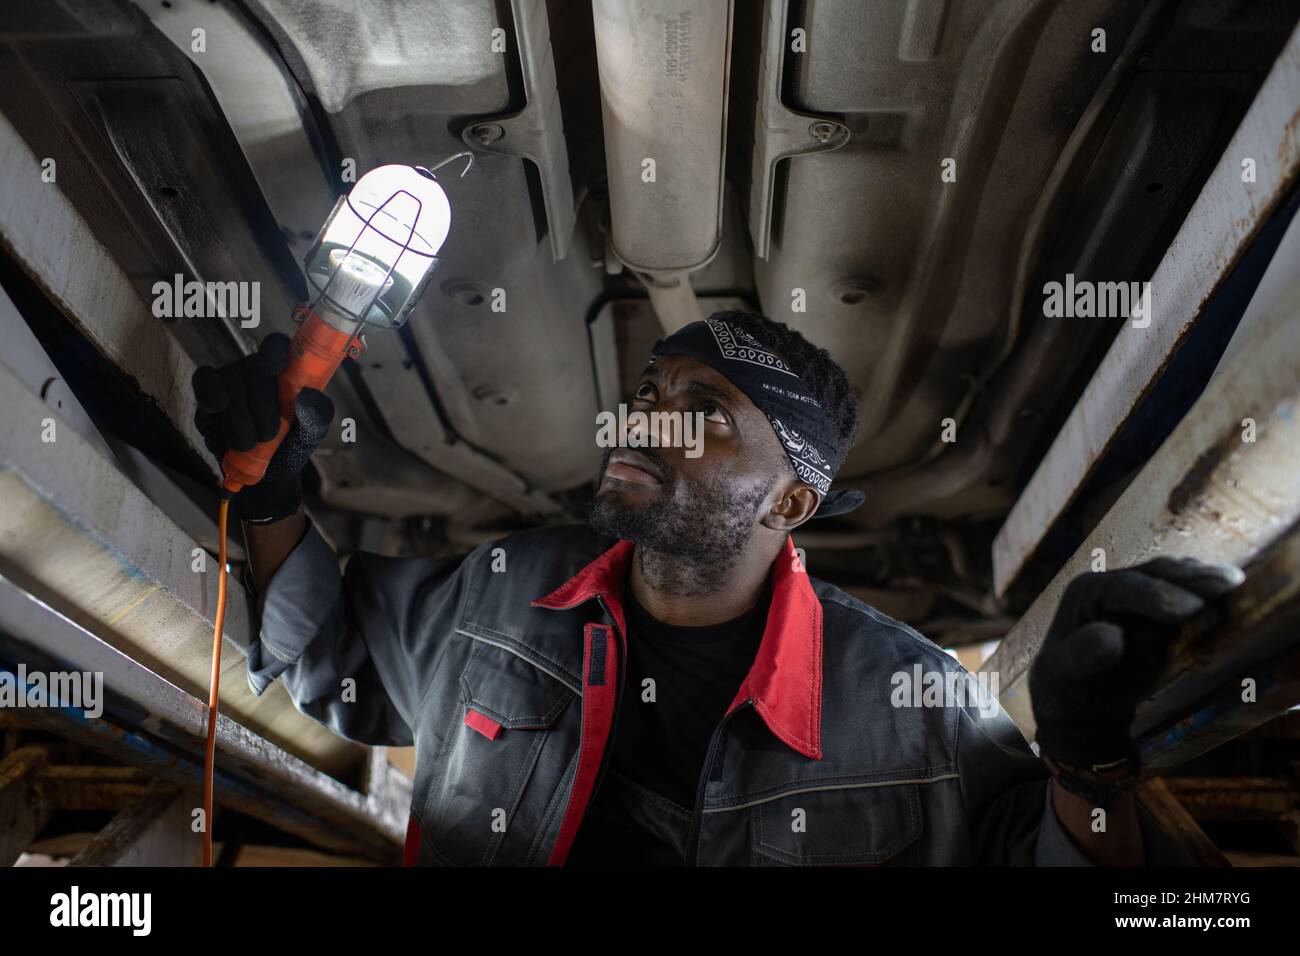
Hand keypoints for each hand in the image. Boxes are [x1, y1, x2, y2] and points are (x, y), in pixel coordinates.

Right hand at [192, 333, 334, 522]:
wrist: (264, 474)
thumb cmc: (289, 446)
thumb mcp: (310, 434)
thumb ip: (316, 415)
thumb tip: (308, 396)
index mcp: (284, 372)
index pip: (277, 347)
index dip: (274, 352)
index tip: (275, 368)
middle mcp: (256, 369)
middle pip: (254, 368)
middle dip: (261, 405)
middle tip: (268, 435)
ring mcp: (231, 378)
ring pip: (230, 379)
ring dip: (239, 415)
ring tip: (248, 443)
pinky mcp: (207, 392)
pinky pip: (204, 380)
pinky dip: (211, 394)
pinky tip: (219, 408)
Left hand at [1029, 556, 1243, 769]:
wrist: (1082, 696)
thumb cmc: (1068, 684)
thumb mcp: (1066, 673)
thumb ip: (1086, 654)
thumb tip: (1112, 638)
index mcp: (1086, 592)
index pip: (1126, 588)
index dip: (1160, 596)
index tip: (1193, 609)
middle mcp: (1113, 583)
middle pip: (1156, 574)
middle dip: (1192, 580)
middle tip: (1231, 584)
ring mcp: (1139, 589)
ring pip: (1175, 578)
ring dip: (1206, 581)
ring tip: (1238, 585)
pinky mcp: (1160, 602)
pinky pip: (1187, 592)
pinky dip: (1208, 593)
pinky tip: (1234, 596)